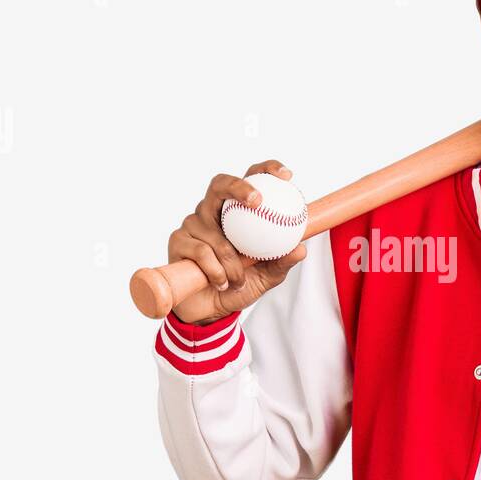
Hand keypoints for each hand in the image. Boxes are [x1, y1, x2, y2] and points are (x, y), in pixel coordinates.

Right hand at [168, 160, 307, 324]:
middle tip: (257, 201)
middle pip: (220, 184)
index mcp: (236, 212)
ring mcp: (193, 224)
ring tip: (239, 280)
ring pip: (213, 231)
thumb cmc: (239, 285)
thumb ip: (282, 262)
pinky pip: (200, 251)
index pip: (250, 179)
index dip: (266, 170)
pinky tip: (221, 283)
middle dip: (238, 187)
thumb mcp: (267, 276)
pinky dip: (215, 270)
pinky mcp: (178, 240)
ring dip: (230, 260)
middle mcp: (213, 212)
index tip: (287, 176)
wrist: (210, 309)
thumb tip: (302, 249)